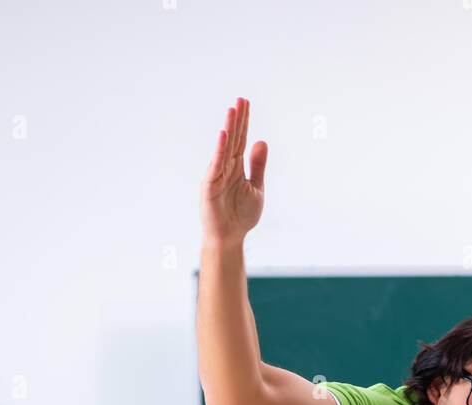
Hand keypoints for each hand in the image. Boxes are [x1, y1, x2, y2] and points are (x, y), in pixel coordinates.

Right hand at [200, 97, 267, 246]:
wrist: (230, 238)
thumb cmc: (241, 216)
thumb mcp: (256, 188)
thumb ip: (258, 166)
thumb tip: (261, 141)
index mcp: (237, 167)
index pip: (241, 139)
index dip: (245, 122)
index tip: (246, 103)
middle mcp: (226, 167)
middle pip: (233, 139)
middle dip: (238, 120)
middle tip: (241, 99)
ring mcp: (217, 175)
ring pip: (225, 148)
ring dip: (229, 129)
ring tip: (233, 111)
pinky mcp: (210, 186)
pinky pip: (216, 165)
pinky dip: (219, 150)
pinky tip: (224, 134)